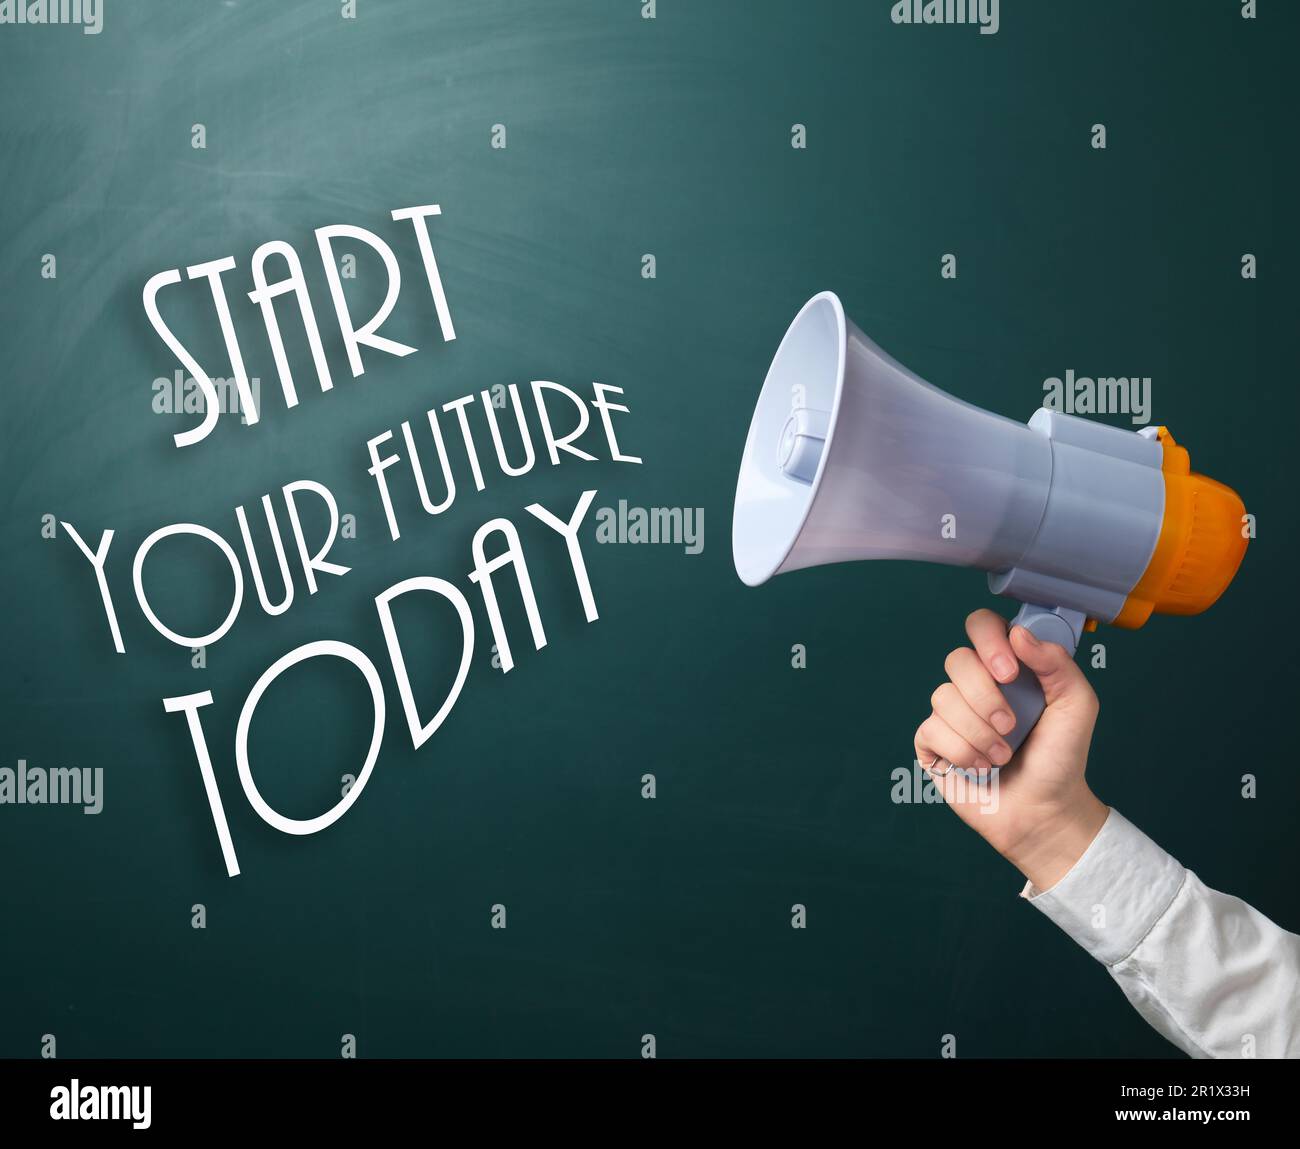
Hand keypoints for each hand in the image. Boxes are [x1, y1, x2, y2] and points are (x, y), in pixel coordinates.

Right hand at [914, 609, 1109, 889]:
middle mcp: (975, 684)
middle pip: (956, 660)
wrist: (1044, 811)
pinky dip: (961, 751)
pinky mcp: (932, 743)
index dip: (988, 640)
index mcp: (1007, 666)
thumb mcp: (1076, 705)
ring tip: (1002, 755)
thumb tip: (1018, 635)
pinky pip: (930, 730)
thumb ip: (1057, 663)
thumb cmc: (1061, 758)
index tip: (1010, 672)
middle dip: (985, 697)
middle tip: (1012, 725)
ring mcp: (950, 713)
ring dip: (979, 733)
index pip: (981, 626)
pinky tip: (979, 766)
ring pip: (942, 698)